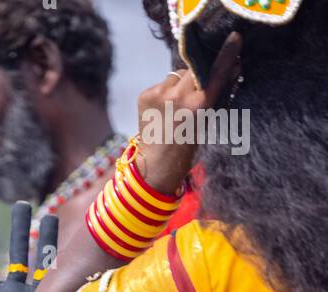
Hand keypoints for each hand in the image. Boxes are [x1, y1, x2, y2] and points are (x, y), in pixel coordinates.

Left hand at [136, 33, 242, 194]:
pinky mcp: (145, 95)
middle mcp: (178, 96)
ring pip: (177, 75)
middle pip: (194, 70)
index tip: (234, 38)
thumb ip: (218, 96)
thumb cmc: (186, 149)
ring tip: (177, 105)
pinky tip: (165, 108)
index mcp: (198, 105)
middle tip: (195, 92)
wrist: (155, 166)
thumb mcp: (208, 123)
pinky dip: (166, 91)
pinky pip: (162, 83)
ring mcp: (159, 94)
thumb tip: (232, 69)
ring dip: (180, 83)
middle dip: (198, 76)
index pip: (217, 71)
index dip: (227, 54)